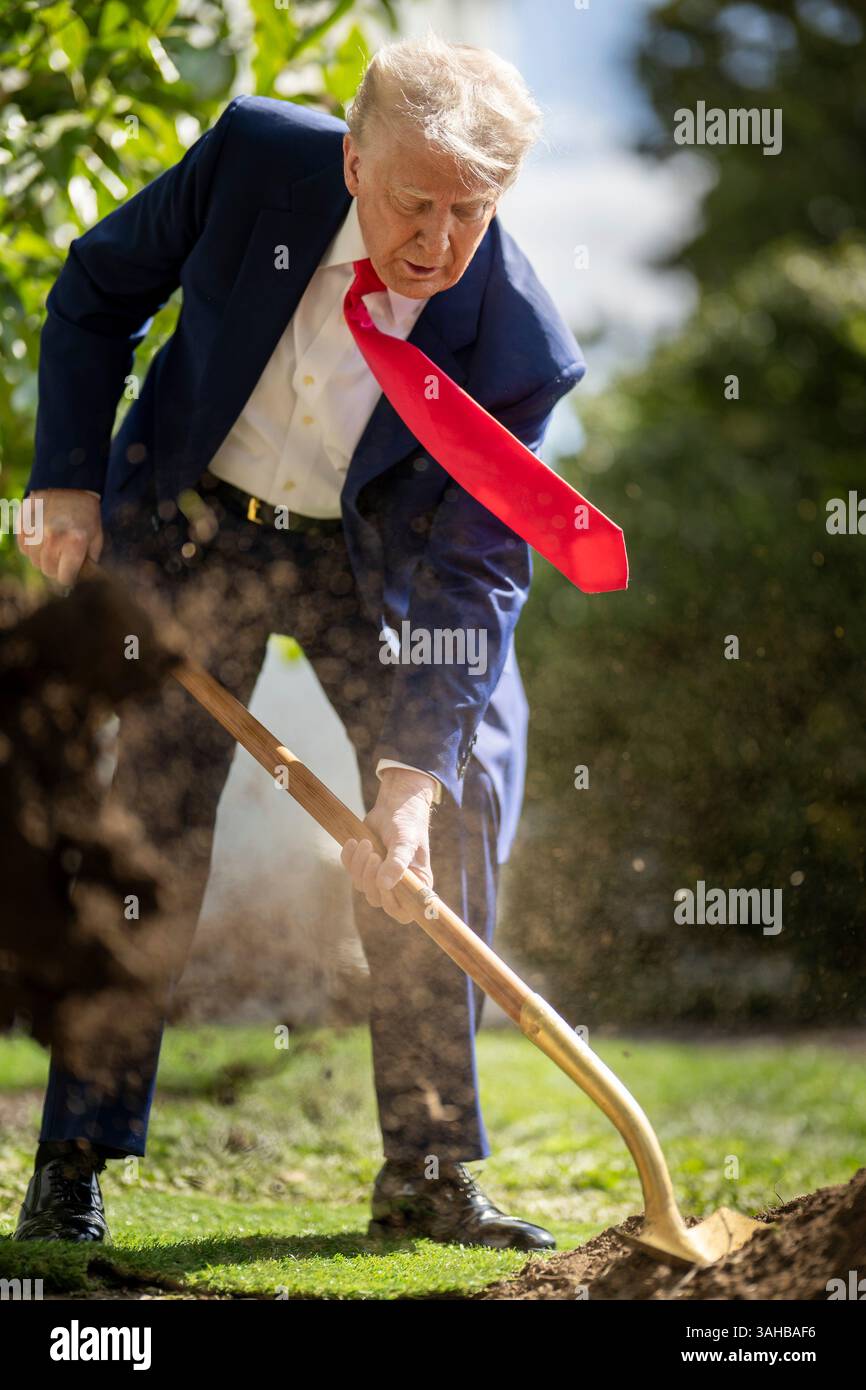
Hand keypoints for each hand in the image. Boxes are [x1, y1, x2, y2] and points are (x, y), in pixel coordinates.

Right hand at [17, 488, 102, 585]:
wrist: (69, 485)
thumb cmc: (87, 515)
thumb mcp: (96, 538)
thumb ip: (88, 562)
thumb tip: (80, 579)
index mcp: (74, 542)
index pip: (64, 578)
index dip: (68, 578)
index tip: (70, 575)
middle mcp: (53, 538)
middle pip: (48, 571)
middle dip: (56, 569)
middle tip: (63, 560)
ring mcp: (36, 531)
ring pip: (34, 561)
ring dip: (43, 559)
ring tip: (53, 548)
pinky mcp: (24, 524)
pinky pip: (24, 548)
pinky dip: (32, 549)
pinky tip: (42, 540)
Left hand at [341, 767, 435, 923]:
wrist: (395, 804)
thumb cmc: (408, 822)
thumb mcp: (406, 841)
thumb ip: (397, 863)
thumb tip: (384, 885)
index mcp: (417, 884)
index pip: (404, 913)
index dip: (392, 904)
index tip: (384, 885)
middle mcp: (399, 885)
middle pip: (378, 900)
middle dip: (371, 878)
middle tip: (373, 854)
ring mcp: (381, 877)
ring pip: (362, 886)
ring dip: (359, 865)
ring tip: (366, 842)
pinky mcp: (365, 867)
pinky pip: (351, 872)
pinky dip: (349, 858)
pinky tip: (353, 841)